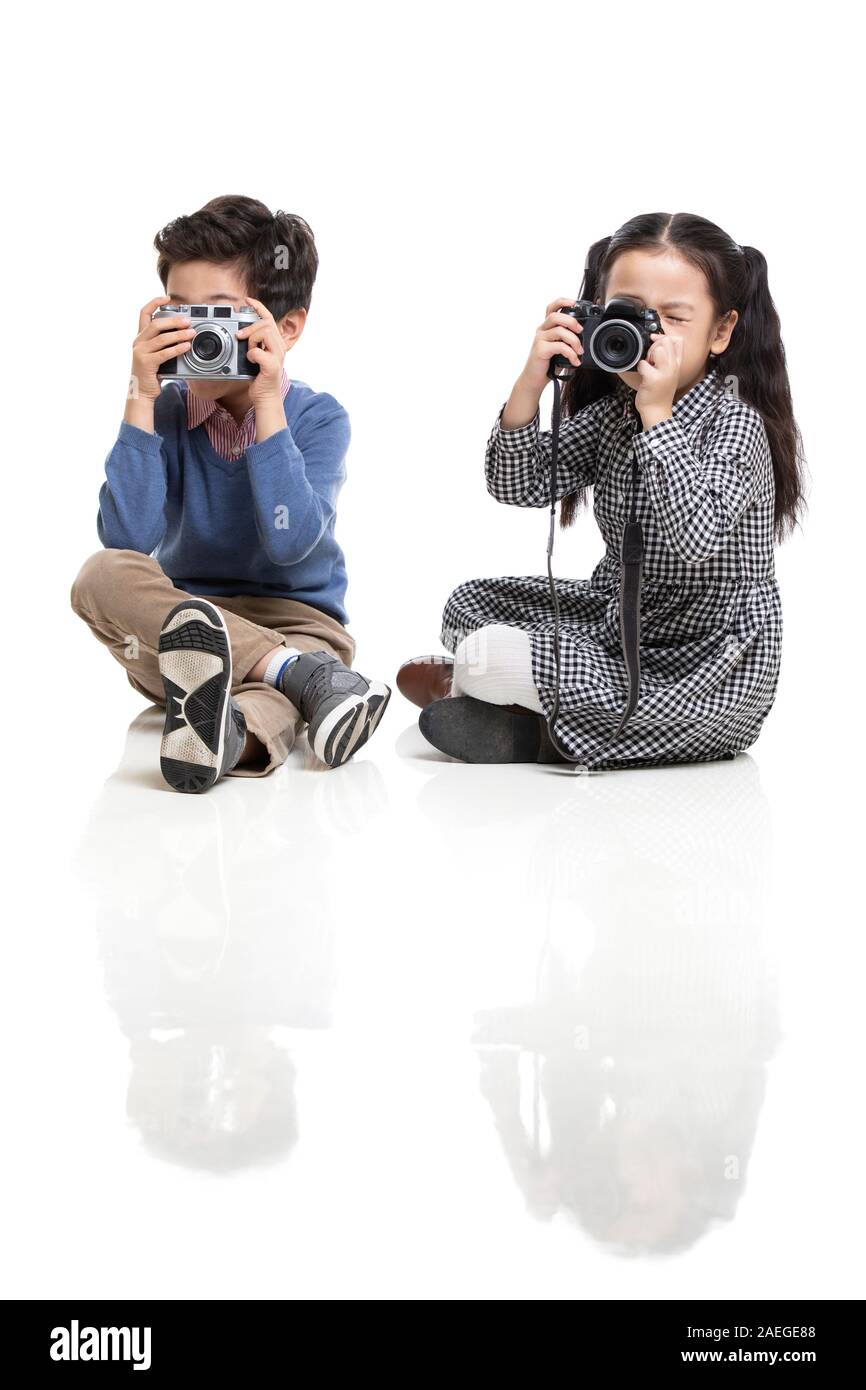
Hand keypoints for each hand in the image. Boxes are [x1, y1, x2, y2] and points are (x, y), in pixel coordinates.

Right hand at [129, 296, 195, 400]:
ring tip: (192, 333)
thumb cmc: (152, 372)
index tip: (167, 297)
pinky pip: (164, 353)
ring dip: (179, 334)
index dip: (154, 302)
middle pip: (156, 324)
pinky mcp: (147, 364)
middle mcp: (138, 342)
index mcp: (140, 337)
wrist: (141, 391)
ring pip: (161, 338)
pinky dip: (177, 349)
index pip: (144, 313)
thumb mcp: (156, 353)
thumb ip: (164, 343)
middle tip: (187, 320)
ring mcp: (141, 352)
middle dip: (173, 320)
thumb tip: (184, 333)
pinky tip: (186, 347)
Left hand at [237, 296, 286, 405]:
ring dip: (251, 341)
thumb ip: (253, 343)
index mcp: (276, 342)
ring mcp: (278, 355)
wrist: (265, 396)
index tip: (247, 300)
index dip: (258, 306)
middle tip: (240, 337)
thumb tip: (240, 332)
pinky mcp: (272, 365)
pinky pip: (257, 352)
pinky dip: (250, 356)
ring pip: (263, 333)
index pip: (268, 318)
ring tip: (249, 353)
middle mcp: (280, 346)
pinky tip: (251, 362)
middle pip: (265, 323)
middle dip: (250, 328)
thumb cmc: (260, 377)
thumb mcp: (256, 355)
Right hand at [502, 297, 584, 429]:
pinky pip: (559, 346)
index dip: (563, 301)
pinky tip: (575, 361)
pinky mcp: (540, 350)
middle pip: (556, 316)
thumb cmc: (548, 363)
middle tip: (581, 331)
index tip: (576, 303)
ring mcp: (540, 339)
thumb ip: (568, 339)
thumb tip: (584, 336)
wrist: (534, 380)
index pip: (552, 307)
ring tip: (579, 352)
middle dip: (572, 321)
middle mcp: (542, 330)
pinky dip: (571, 354)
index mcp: (547, 327)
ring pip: (559, 330)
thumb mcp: (560, 348)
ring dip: (574, 341)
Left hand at [634, 331, 681, 425]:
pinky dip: (639, 367)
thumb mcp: (669, 373)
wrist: (656, 411)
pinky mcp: (653, 379)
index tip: (656, 344)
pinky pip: (643, 364)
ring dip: (649, 355)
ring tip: (649, 366)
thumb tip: (655, 342)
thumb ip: (666, 358)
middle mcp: (673, 367)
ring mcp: (664, 373)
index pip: (678, 340)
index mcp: (677, 364)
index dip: (665, 337)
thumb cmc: (659, 392)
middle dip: (655, 346)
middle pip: (667, 341)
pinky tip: (643, 375)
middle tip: (651, 359)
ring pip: (658, 349)